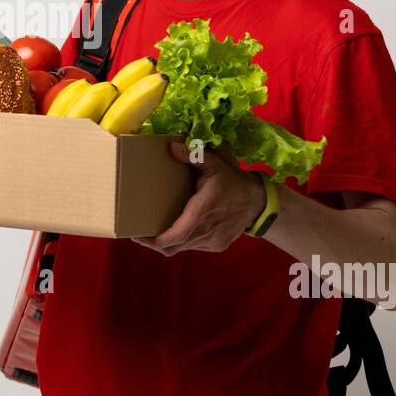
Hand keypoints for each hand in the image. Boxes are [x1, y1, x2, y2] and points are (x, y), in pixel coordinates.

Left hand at [131, 141, 265, 255]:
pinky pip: (192, 247)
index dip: (154, 240)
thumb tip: (171, 147)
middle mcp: (206, 231)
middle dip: (153, 243)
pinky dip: (181, 241)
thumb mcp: (215, 164)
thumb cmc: (233, 182)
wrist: (257, 202)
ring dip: (166, 243)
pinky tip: (174, 231)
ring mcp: (212, 241)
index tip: (137, 235)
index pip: (175, 235)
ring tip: (151, 233)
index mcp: (202, 212)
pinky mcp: (216, 246)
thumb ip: (194, 156)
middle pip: (173, 247)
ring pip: (182, 248)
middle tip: (137, 234)